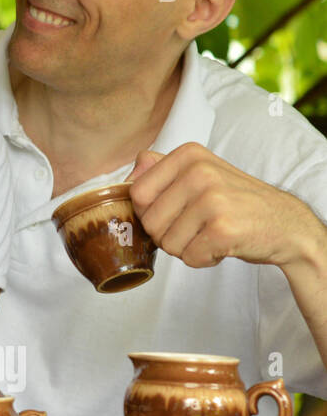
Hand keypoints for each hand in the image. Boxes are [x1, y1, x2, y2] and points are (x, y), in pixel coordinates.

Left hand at [128, 143, 319, 268]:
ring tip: (210, 235)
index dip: (150, 212)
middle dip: (168, 235)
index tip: (175, 213)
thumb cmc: (235, 201)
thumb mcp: (200, 172)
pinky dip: (203, 260)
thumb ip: (161, 168)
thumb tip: (130, 172)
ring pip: (167, 243)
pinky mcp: (223, 229)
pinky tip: (221, 246)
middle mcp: (199, 172)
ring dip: (186, 248)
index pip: (137, 194)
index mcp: (188, 155)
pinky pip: (189, 258)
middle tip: (196, 228)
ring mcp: (212, 200)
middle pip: (150, 222)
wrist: (286, 224)